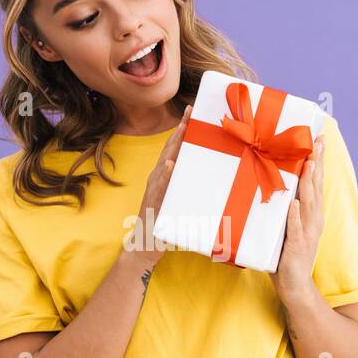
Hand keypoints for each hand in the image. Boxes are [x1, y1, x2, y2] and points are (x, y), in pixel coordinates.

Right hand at [126, 105, 190, 269]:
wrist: (145, 246)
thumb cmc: (166, 224)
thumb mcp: (182, 201)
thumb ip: (191, 188)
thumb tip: (213, 178)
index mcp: (165, 175)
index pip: (175, 147)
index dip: (183, 129)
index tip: (193, 112)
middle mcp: (158, 177)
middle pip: (170, 148)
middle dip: (180, 129)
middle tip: (191, 111)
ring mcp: (154, 188)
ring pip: (165, 162)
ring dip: (173, 145)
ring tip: (182, 128)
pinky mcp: (154, 202)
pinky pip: (160, 186)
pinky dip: (164, 175)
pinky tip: (170, 165)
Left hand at [269, 131, 323, 299]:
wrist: (295, 286)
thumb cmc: (287, 255)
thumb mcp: (287, 226)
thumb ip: (286, 209)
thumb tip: (276, 186)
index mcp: (312, 214)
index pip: (317, 182)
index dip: (318, 161)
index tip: (319, 140)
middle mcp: (314, 220)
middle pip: (316, 187)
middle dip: (317, 163)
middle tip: (318, 141)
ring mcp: (307, 233)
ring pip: (309, 203)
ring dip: (309, 183)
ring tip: (309, 163)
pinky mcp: (298, 247)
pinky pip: (296, 228)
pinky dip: (296, 215)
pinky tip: (295, 203)